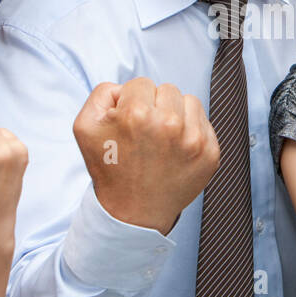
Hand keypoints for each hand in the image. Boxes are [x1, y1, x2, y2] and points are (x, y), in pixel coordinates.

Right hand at [74, 78, 219, 233]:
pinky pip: (204, 122)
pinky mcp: (210, 153)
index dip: (131, 102)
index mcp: (137, 114)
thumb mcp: (85, 126)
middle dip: (155, 106)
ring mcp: (194, 140)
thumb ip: (103, 93)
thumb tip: (128, 88)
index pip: (140, 84)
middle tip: (145, 134)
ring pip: (189, 101)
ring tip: (161, 139)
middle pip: (167, 89)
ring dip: (176, 114)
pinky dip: (191, 130)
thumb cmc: (110, 168)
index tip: (129, 124)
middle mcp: (169, 124)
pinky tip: (176, 149)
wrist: (132, 212)